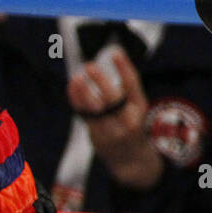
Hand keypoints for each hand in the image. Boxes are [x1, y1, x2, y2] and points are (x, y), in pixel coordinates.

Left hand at [66, 45, 162, 188]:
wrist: (131, 160)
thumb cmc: (130, 124)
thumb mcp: (134, 107)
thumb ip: (123, 90)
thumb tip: (109, 59)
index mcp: (139, 107)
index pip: (133, 85)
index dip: (124, 67)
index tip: (115, 52)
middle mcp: (128, 119)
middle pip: (113, 98)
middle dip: (100, 81)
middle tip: (90, 65)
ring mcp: (112, 130)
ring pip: (95, 109)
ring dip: (83, 91)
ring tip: (76, 77)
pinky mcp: (98, 136)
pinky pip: (85, 116)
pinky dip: (77, 100)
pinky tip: (72, 87)